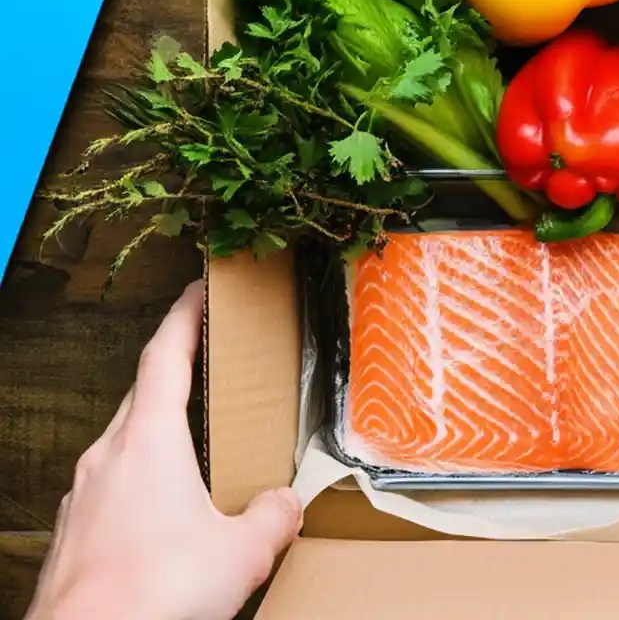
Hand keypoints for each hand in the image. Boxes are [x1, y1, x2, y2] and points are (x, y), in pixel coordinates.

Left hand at [26, 281, 301, 619]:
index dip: (185, 318)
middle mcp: (107, 458)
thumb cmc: (156, 592)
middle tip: (207, 365)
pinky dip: (142, 487)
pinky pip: (112, 491)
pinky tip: (166, 519)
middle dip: (175, 376)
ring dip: (159, 437)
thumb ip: (272, 517)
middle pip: (143, 397)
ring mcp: (82, 497)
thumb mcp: (243, 551)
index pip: (165, 357)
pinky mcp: (73, 536)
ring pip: (124, 447)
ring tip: (197, 452)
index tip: (200, 290)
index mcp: (149, 441)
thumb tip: (284, 503)